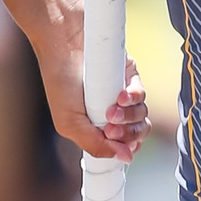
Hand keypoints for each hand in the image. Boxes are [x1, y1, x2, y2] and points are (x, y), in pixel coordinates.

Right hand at [37, 20, 150, 163]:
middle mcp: (112, 110)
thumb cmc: (59, 79)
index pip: (123, 146)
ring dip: (129, 118)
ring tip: (111, 112)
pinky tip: (120, 97)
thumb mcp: (69, 122)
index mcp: (97, 125)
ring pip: (141, 114)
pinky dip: (133, 98)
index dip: (125, 149)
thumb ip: (95, 144)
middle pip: (137, 132)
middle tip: (112, 129)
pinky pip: (141, 93)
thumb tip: (125, 158)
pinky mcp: (129, 73)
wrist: (62, 41)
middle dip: (128, 135)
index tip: (118, 147)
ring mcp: (121, 91)